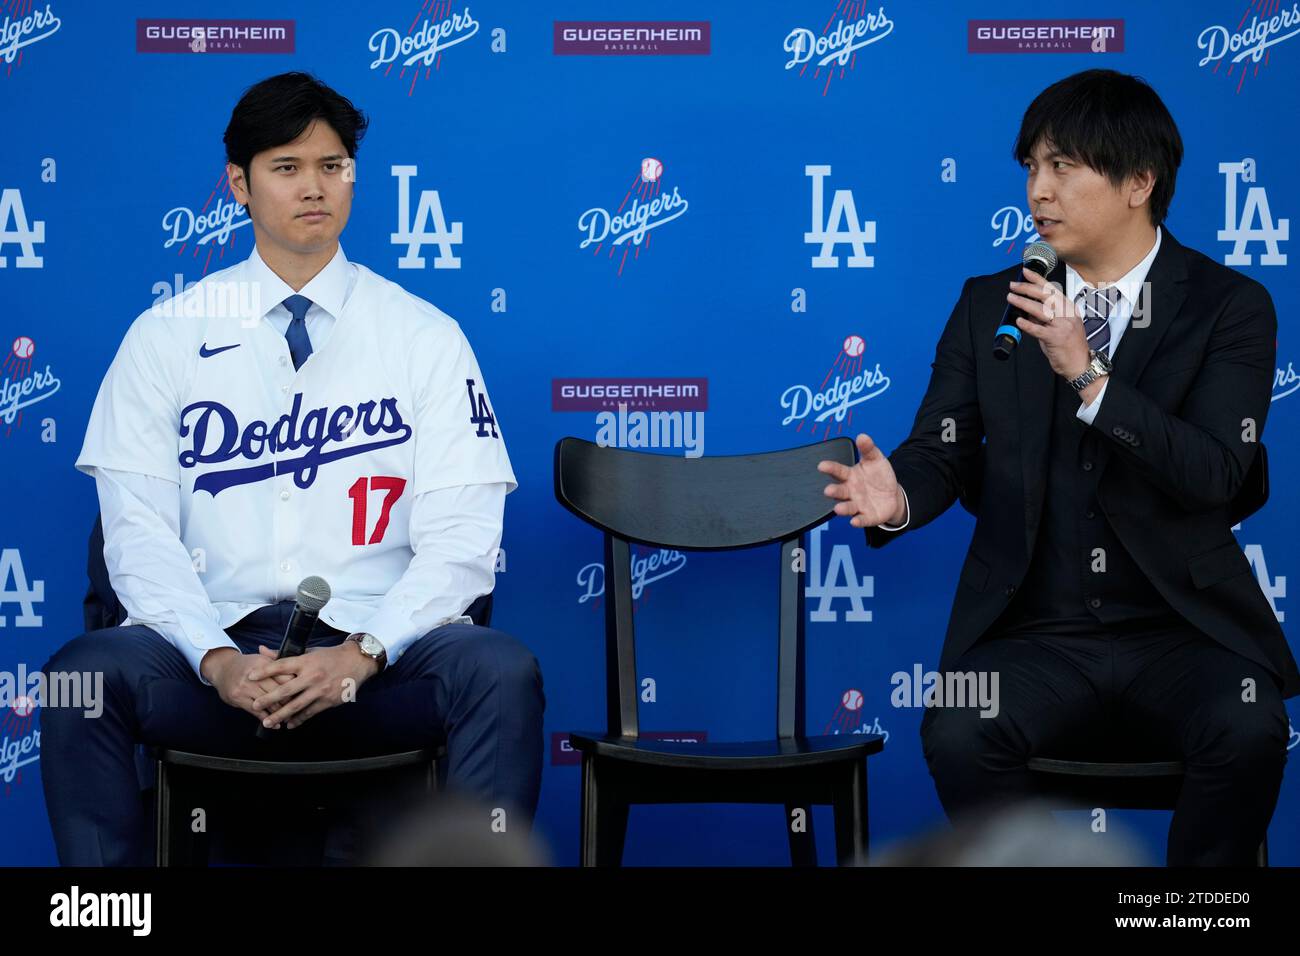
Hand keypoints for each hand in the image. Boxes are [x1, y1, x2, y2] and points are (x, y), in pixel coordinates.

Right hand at [207, 647, 297, 719]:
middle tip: (299, 709)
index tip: (303, 693)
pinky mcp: (238, 698)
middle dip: (290, 701)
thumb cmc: (247, 665)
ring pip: (268, 703)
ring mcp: (245, 687)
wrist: (222, 668)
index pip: (285, 676)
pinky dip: (267, 719)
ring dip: (279, 713)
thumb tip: (296, 672)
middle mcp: (255, 675)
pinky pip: (256, 712)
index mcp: (264, 664)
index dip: (295, 686)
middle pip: (278, 691)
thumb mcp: (262, 658)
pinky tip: (275, 724)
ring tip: (288, 718)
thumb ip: (279, 663)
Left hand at [248, 642, 379, 730]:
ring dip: (281, 715)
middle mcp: (312, 675)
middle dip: (268, 699)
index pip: (281, 665)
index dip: (265, 671)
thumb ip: (284, 655)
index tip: (250, 677)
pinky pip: (310, 712)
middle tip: (255, 705)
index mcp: (306, 661)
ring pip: (297, 705)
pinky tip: (289, 724)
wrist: (357, 661)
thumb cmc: (330, 656)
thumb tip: (262, 650)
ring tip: (268, 722)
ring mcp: (321, 689)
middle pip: (286, 690)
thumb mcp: (309, 652)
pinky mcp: (329, 700)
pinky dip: (299, 719)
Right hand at [818, 433, 906, 528]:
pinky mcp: (867, 516)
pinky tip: (854, 521)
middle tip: (828, 490)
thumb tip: (862, 436)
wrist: (892, 494)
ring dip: (842, 508)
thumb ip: (868, 449)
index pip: (838, 471)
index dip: (830, 468)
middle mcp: (850, 491)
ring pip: (848, 507)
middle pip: (840, 491)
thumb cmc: (879, 476)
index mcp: (850, 476)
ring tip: (838, 508)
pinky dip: (858, 521)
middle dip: (834, 491)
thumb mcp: (876, 459)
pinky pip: (861, 519)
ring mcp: (858, 504)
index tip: (821, 465)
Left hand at [1006, 266, 1092, 380]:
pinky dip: (1027, 325)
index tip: (1025, 271)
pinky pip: (1038, 330)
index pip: (1052, 289)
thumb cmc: (1069, 345)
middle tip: (1013, 285)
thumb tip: (1027, 307)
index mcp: (1069, 308)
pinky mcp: (1056, 339)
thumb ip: (1045, 316)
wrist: (1080, 364)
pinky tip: (1018, 321)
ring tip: (1011, 298)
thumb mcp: (1060, 325)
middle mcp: (1067, 315)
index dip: (1038, 279)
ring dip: (1023, 302)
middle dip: (1027, 288)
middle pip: (1046, 296)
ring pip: (1041, 310)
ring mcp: (1063, 326)